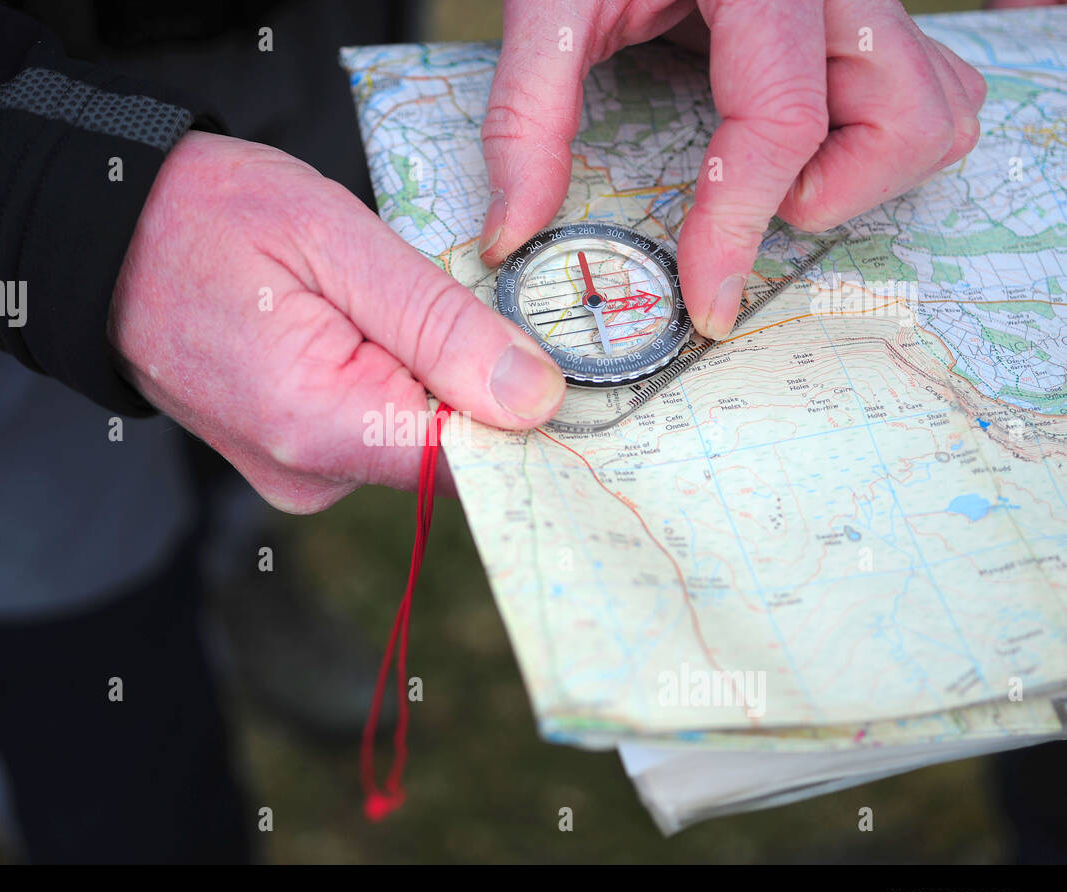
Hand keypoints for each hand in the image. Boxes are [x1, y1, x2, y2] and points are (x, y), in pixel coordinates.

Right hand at [109, 132, 565, 512]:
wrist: (104, 238)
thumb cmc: (210, 218)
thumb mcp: (339, 241)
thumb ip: (442, 327)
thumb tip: (536, 399)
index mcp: (320, 426)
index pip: (472, 460)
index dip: (521, 411)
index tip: (547, 359)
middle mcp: (309, 475)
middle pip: (445, 449)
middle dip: (464, 375)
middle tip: (426, 289)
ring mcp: (296, 475)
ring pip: (411, 437)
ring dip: (421, 373)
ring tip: (368, 300)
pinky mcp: (290, 461)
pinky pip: (371, 430)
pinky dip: (386, 381)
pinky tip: (351, 327)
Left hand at [478, 0, 987, 338]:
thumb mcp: (552, 6)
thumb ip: (527, 116)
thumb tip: (511, 233)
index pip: (783, 118)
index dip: (740, 225)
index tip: (707, 304)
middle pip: (905, 120)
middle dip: (827, 194)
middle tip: (749, 193)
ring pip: (938, 110)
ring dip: (863, 169)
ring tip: (775, 160)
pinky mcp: (872, 12)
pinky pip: (933, 90)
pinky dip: (878, 139)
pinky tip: (805, 133)